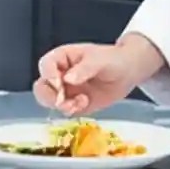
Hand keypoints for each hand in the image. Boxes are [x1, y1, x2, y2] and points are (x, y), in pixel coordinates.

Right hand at [32, 33, 165, 115]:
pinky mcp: (73, 103)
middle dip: (50, 96)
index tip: (59, 83)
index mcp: (63, 57)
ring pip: (50, 101)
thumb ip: (85, 68)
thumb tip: (68, 78)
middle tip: (64, 100)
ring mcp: (66, 90)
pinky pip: (64, 110)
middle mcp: (60, 74)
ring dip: (61, 105)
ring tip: (78, 103)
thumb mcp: (101, 59)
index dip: (48, 74)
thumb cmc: (114, 59)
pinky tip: (85, 104)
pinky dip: (71, 111)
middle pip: (42, 86)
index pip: (46, 64)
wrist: (128, 73)